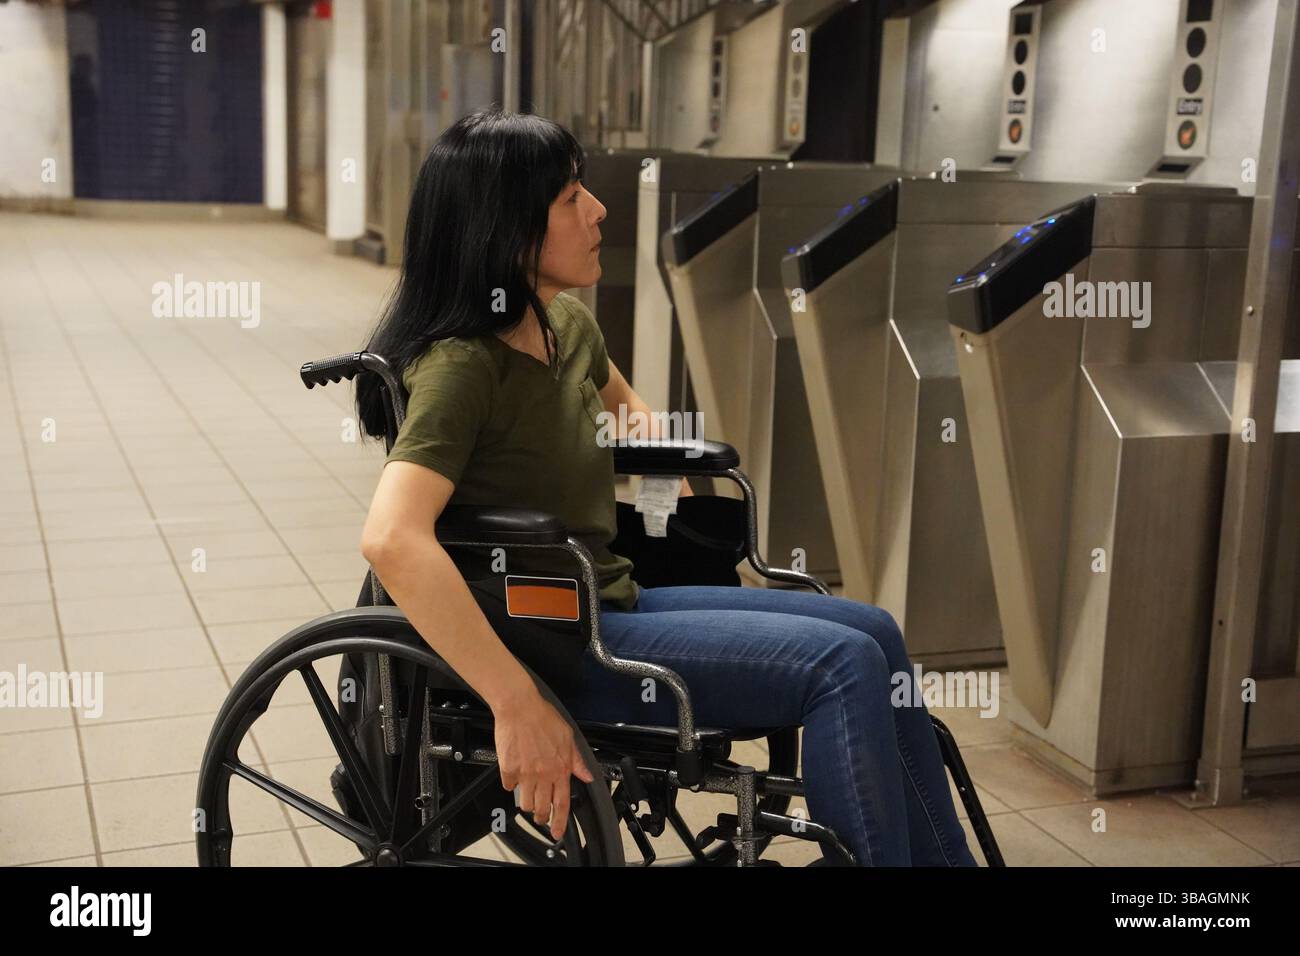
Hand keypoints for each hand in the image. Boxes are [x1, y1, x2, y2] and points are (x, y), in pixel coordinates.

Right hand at [493, 690, 595, 840]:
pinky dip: (512, 785)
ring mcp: (524, 773)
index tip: (556, 833)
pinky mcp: (508, 769)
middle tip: (541, 816)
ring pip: (524, 803)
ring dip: (527, 803)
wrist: (519, 707)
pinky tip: (516, 777)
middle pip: (541, 808)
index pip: (562, 803)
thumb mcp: (568, 738)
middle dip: (542, 816)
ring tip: (529, 795)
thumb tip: (587, 776)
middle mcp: (542, 774)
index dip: (559, 823)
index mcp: (559, 768)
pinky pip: (509, 787)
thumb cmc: (543, 718)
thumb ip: (577, 761)